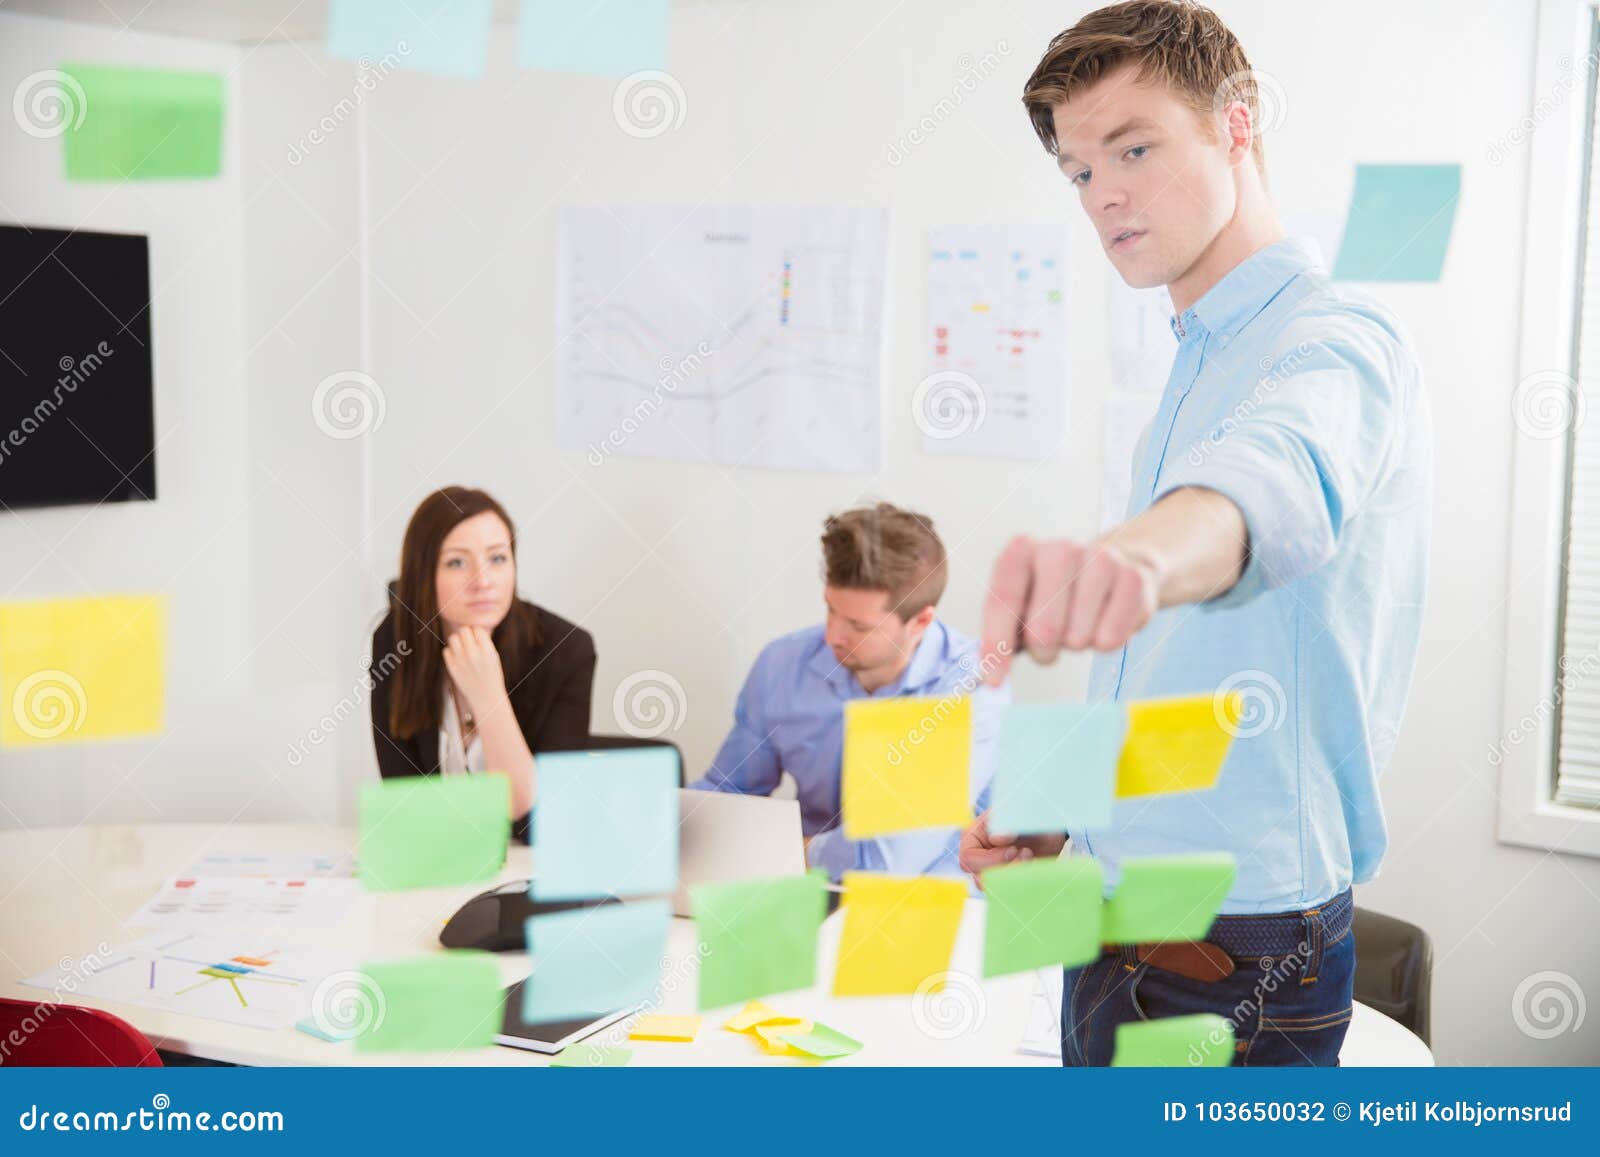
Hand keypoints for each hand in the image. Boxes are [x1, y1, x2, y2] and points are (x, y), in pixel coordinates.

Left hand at [442, 625, 508, 716]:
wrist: (486, 697)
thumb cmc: (491, 675)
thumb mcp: (494, 657)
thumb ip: (484, 642)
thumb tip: (472, 628)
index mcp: (487, 650)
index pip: (477, 628)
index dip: (477, 633)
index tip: (479, 639)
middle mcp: (473, 653)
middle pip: (464, 630)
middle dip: (467, 634)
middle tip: (470, 643)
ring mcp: (461, 660)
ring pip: (453, 638)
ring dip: (458, 641)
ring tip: (463, 649)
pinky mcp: (452, 667)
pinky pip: (446, 650)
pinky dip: (451, 652)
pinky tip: (458, 658)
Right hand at [958, 810, 1066, 887]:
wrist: (1049, 828)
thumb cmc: (1029, 815)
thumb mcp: (1018, 814)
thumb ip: (1006, 823)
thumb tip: (996, 840)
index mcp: (972, 838)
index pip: (968, 858)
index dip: (990, 859)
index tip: (1013, 850)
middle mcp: (978, 858)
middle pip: (980, 879)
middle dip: (1006, 870)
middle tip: (1027, 853)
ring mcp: (992, 872)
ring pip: (995, 889)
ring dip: (1016, 877)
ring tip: (1032, 858)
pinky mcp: (1007, 883)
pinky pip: (1010, 893)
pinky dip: (1024, 884)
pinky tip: (1035, 868)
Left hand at [980, 534, 1160, 684]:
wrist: (1117, 566)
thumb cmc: (1057, 595)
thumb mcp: (1022, 607)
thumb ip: (1002, 637)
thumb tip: (988, 677)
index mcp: (1022, 551)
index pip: (1002, 603)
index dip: (997, 646)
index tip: (995, 680)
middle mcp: (1059, 549)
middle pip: (1043, 630)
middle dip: (1044, 650)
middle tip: (1049, 645)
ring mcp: (1100, 559)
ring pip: (1078, 638)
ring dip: (1076, 644)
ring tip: (1079, 624)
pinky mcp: (1133, 578)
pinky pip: (1111, 639)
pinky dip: (1105, 643)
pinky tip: (1105, 621)